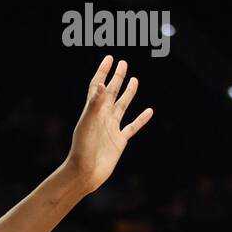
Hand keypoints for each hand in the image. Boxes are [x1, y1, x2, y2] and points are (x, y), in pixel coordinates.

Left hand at [64, 56, 153, 195]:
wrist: (84, 173)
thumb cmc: (81, 150)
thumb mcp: (87, 124)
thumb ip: (94, 104)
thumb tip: (101, 85)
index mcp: (93, 111)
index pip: (97, 86)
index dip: (102, 72)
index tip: (109, 58)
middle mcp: (102, 117)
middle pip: (111, 92)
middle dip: (116, 78)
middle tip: (123, 63)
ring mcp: (111, 128)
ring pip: (122, 106)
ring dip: (128, 93)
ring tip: (134, 80)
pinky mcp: (119, 141)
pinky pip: (132, 127)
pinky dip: (141, 119)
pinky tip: (149, 111)